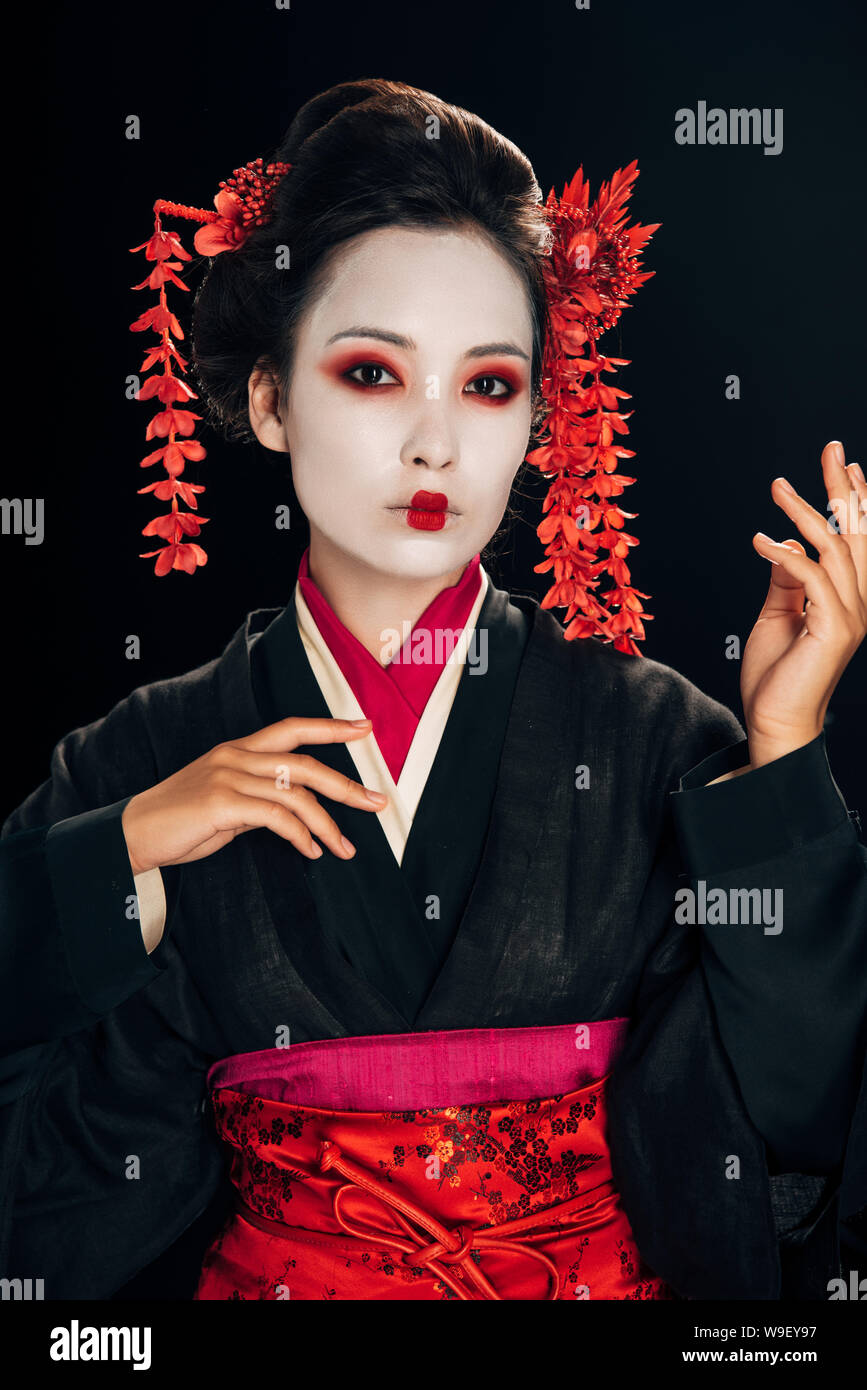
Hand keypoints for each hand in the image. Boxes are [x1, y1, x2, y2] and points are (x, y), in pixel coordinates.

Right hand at [121, 717, 387, 872]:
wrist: (133, 834)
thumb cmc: (180, 822)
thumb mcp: (225, 802)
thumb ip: (257, 798)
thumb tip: (294, 810)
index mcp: (237, 749)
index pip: (292, 728)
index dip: (330, 726)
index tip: (364, 727)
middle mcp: (236, 756)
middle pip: (306, 764)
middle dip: (346, 784)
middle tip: (377, 803)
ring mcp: (229, 777)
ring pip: (297, 795)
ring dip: (328, 825)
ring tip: (345, 848)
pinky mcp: (222, 802)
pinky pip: (278, 818)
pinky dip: (301, 836)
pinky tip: (311, 851)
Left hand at [743, 440, 865, 766]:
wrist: (775, 721)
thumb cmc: (776, 676)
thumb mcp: (778, 616)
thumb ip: (786, 580)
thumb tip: (786, 546)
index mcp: (848, 600)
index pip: (857, 541)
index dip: (855, 501)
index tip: (845, 466)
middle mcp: (858, 604)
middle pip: (856, 533)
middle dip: (844, 487)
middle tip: (830, 447)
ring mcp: (850, 616)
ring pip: (832, 548)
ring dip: (803, 511)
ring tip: (777, 487)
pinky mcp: (833, 628)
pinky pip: (810, 577)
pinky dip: (784, 554)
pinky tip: (759, 541)